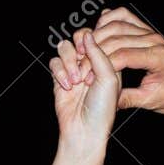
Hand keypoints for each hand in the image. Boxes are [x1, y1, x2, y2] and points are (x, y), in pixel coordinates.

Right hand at [50, 29, 116, 153]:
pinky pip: (54, 61)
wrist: (84, 130)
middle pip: (80, 39)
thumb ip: (100, 55)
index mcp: (109, 64)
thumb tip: (89, 35)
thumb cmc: (102, 109)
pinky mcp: (60, 76)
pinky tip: (67, 85)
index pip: (99, 39)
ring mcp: (75, 69)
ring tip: (76, 80)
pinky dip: (59, 71)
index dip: (94, 46)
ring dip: (69, 61)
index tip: (94, 60)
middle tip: (83, 64)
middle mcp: (92, 65)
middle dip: (80, 50)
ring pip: (65, 47)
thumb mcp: (109, 79)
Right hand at [90, 6, 163, 113]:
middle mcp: (155, 40)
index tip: (87, 77)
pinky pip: (124, 16)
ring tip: (84, 49)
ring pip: (117, 23)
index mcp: (158, 58)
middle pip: (116, 38)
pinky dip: (108, 20)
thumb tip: (106, 102)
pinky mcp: (147, 30)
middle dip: (95, 52)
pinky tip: (98, 31)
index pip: (122, 56)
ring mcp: (151, 32)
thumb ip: (128, 99)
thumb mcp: (152, 102)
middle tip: (81, 64)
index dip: (101, 66)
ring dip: (98, 34)